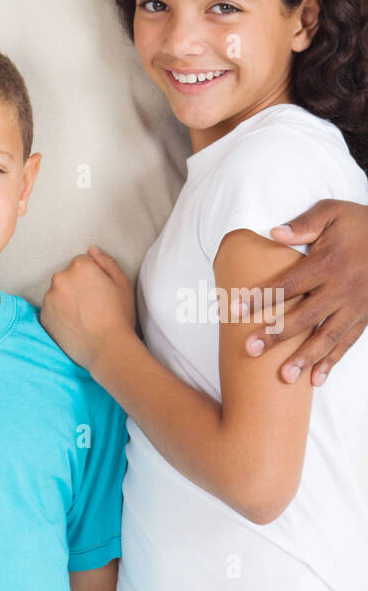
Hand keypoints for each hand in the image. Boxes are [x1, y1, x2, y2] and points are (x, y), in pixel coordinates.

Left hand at [40, 246, 135, 372]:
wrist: (107, 349)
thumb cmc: (118, 316)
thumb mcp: (122, 283)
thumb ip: (106, 262)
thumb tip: (92, 250)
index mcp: (80, 267)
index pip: (83, 263)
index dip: (93, 277)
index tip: (100, 291)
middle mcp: (60, 278)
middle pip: (68, 276)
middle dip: (77, 286)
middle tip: (93, 306)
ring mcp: (49, 298)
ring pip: (58, 293)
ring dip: (67, 300)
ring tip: (84, 317)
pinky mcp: (44, 316)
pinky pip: (51, 310)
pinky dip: (60, 315)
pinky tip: (75, 325)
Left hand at [236, 199, 367, 385]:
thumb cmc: (359, 223)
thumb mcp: (332, 212)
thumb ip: (303, 223)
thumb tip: (273, 233)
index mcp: (327, 263)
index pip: (288, 284)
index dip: (261, 298)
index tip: (235, 309)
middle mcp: (341, 289)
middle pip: (304, 317)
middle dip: (275, 335)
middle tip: (250, 350)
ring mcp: (355, 306)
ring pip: (327, 337)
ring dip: (305, 358)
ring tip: (284, 377)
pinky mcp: (365, 316)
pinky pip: (347, 342)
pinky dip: (332, 361)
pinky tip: (316, 379)